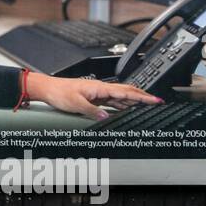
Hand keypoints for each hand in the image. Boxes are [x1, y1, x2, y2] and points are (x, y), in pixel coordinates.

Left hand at [24, 72, 161, 120]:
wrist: (48, 88)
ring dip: (134, 100)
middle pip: (127, 91)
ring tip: (147, 105)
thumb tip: (106, 117)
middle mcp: (101, 89)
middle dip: (143, 96)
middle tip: (157, 101)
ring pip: (121, 96)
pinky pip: (113, 100)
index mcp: (99, 88)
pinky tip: (127, 108)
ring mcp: (98, 92)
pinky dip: (123, 104)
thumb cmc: (59, 93)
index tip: (155, 99)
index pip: (126, 92)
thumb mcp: (76, 104)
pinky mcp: (94, 97)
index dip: (142, 96)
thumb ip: (93, 111)